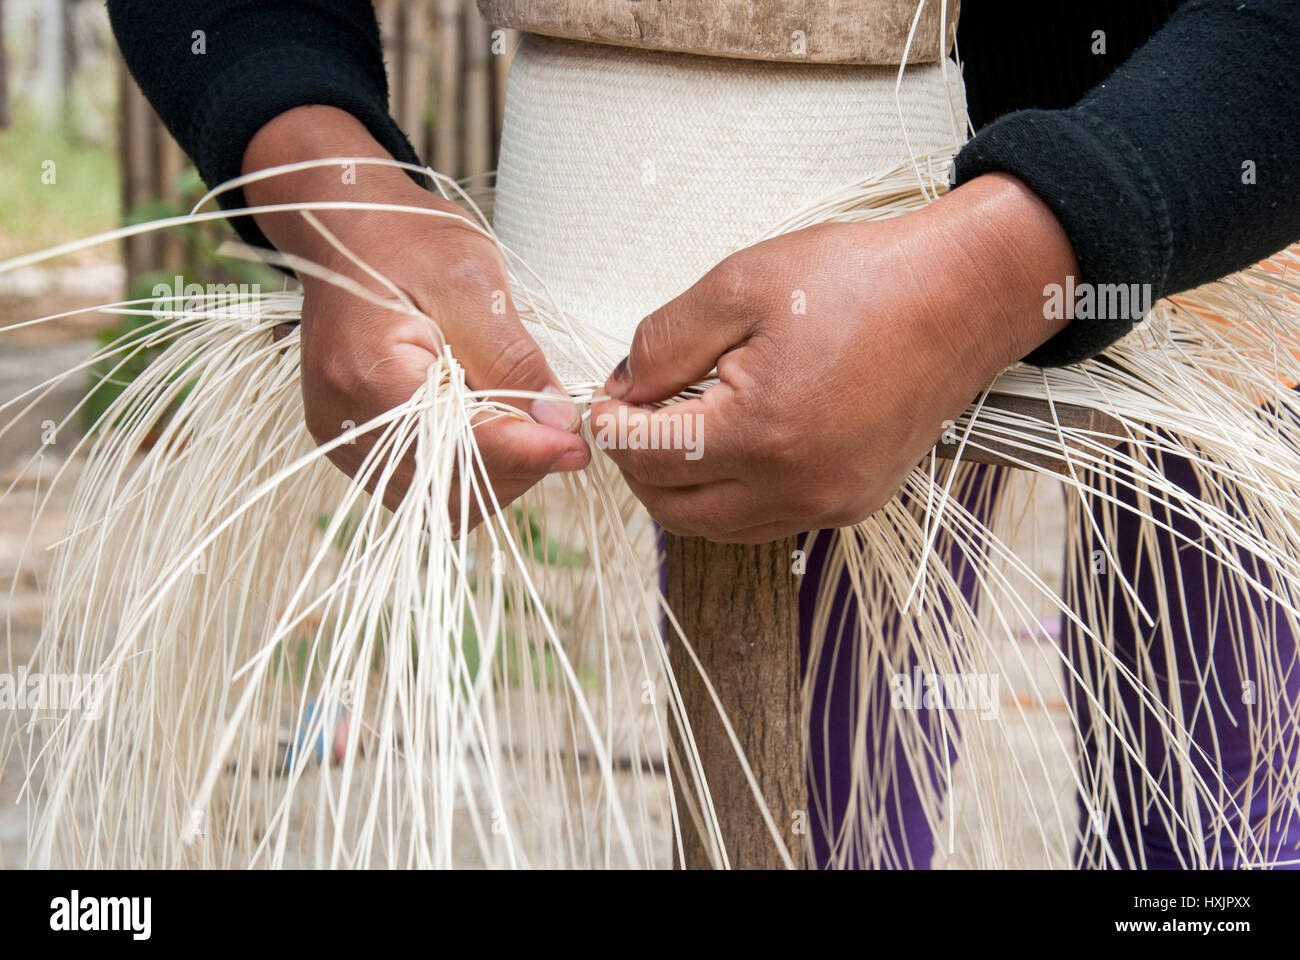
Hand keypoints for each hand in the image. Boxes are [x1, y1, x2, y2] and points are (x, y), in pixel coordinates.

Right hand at [243, 107, 587, 528]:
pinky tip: (489, 426)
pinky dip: (468, 470)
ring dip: (494, 473)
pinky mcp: (356, 446)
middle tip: (557, 426)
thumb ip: (512, 359)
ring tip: (521, 419)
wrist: (347, 228)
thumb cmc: (408, 241)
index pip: (456, 447)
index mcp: (368, 376)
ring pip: (439, 501)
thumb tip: (557, 425)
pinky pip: (423, 487)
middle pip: (448, 488)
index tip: (577, 446)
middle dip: (514, 465)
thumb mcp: (472, 280)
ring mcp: (346, 441)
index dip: (525, 453)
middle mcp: (347, 423)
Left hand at [591, 173, 1076, 541]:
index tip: (605, 399)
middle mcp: (796, 487)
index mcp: (762, 433)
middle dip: (637, 466)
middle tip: (631, 418)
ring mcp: (827, 503)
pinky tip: (729, 447)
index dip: (612, 427)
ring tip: (676, 430)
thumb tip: (622, 387)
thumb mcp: (741, 285)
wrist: (959, 297)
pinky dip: (730, 496)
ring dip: (680, 488)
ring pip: (716, 527)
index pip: (649, 457)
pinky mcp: (851, 504)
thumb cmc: (859, 282)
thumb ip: (665, 342)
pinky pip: (766, 522)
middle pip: (674, 508)